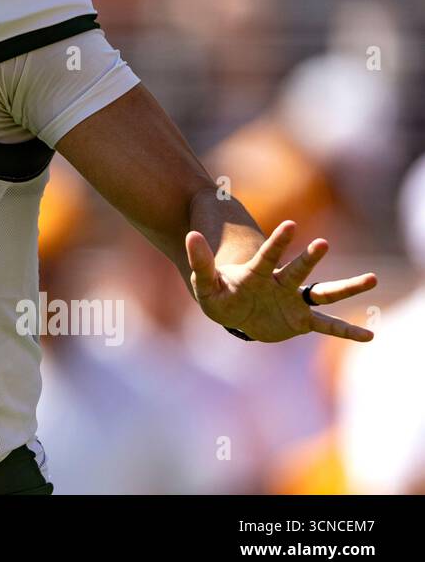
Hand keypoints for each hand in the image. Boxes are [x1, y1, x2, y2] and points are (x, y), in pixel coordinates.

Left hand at [187, 220, 376, 342]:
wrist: (233, 312)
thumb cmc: (219, 294)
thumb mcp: (205, 283)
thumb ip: (201, 262)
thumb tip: (189, 236)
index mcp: (257, 273)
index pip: (268, 255)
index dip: (278, 242)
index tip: (291, 225)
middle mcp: (281, 283)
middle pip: (299, 270)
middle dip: (309, 259)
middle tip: (323, 244)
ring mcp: (294, 300)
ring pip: (323, 293)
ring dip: (346, 287)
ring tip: (373, 278)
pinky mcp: (300, 320)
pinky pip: (326, 325)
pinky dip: (346, 331)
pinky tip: (368, 336)